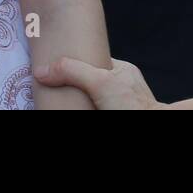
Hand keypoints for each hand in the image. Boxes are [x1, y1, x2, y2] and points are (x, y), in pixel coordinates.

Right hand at [34, 57, 162, 109]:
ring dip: (75, 102)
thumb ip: (72, 71)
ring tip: (56, 101)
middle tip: (52, 86)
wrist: (151, 131)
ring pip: (90, 100)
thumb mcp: (99, 81)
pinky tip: (68, 109)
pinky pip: (91, 109)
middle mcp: (121, 88)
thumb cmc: (133, 106)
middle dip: (72, 86)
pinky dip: (80, 109)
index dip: (74, 63)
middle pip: (89, 82)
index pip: (92, 61)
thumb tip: (41, 71)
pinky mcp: (111, 113)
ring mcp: (118, 105)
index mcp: (122, 71)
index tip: (55, 66)